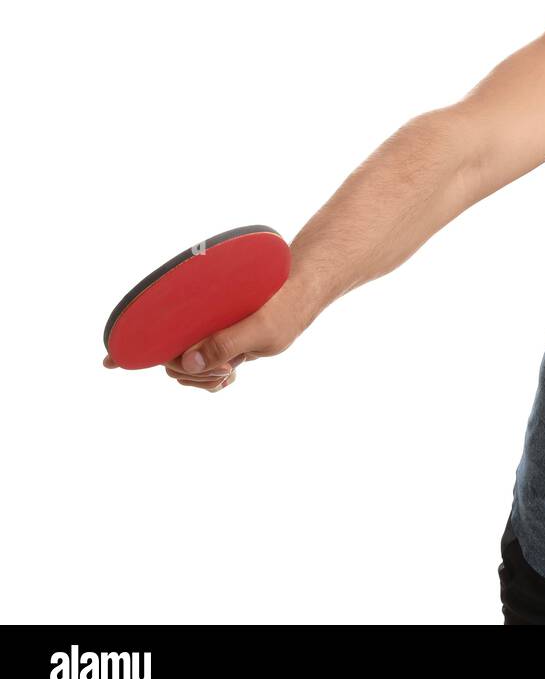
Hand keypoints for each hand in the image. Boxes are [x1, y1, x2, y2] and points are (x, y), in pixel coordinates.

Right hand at [102, 285, 307, 391]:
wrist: (301, 297)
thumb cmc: (285, 306)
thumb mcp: (263, 327)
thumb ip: (228, 342)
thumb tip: (188, 360)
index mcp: (197, 311)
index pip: (157, 331)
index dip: (131, 346)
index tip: (110, 360)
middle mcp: (195, 322)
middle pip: (170, 359)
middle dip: (191, 373)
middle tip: (226, 372)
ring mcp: (206, 334)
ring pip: (186, 369)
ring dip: (203, 379)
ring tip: (231, 372)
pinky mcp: (218, 345)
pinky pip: (202, 373)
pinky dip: (211, 381)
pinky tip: (230, 375)